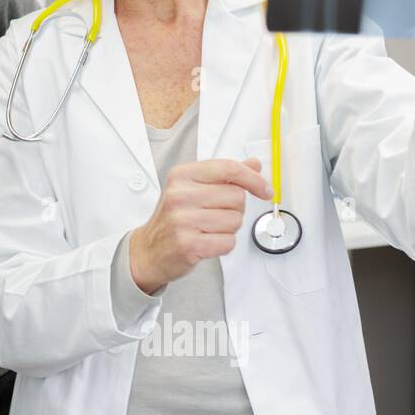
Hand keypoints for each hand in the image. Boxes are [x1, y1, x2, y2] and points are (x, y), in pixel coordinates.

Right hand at [128, 157, 271, 290]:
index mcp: (182, 175)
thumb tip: (253, 164)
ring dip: (229, 228)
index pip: (228, 168)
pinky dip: (223, 244)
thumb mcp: (193, 188)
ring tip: (207, 229)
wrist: (149, 250)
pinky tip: (206, 241)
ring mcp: (182, 220)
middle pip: (237, 196)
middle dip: (235, 209)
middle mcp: (179, 195)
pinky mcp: (188, 244)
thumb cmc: (173, 218)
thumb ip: (224, 175)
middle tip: (215, 215)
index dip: (253, 179)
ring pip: (235, 220)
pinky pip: (228, 242)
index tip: (265, 189)